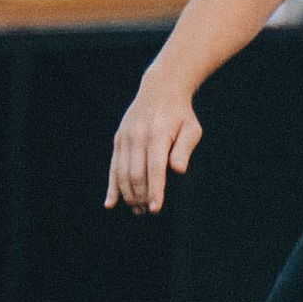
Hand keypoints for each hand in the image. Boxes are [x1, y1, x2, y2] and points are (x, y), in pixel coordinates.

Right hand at [106, 72, 202, 214]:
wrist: (160, 90)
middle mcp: (138, 137)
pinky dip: (112, 186)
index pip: (155, 169)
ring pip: (122, 173)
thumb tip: (178, 170)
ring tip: (136, 210)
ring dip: (128, 194)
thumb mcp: (191, 128)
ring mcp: (125, 138)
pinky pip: (113, 166)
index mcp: (157, 135)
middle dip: (141, 196)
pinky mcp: (118, 139)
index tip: (156, 208)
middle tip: (147, 212)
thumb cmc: (181, 114)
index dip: (155, 190)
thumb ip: (184, 149)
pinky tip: (111, 203)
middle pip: (136, 174)